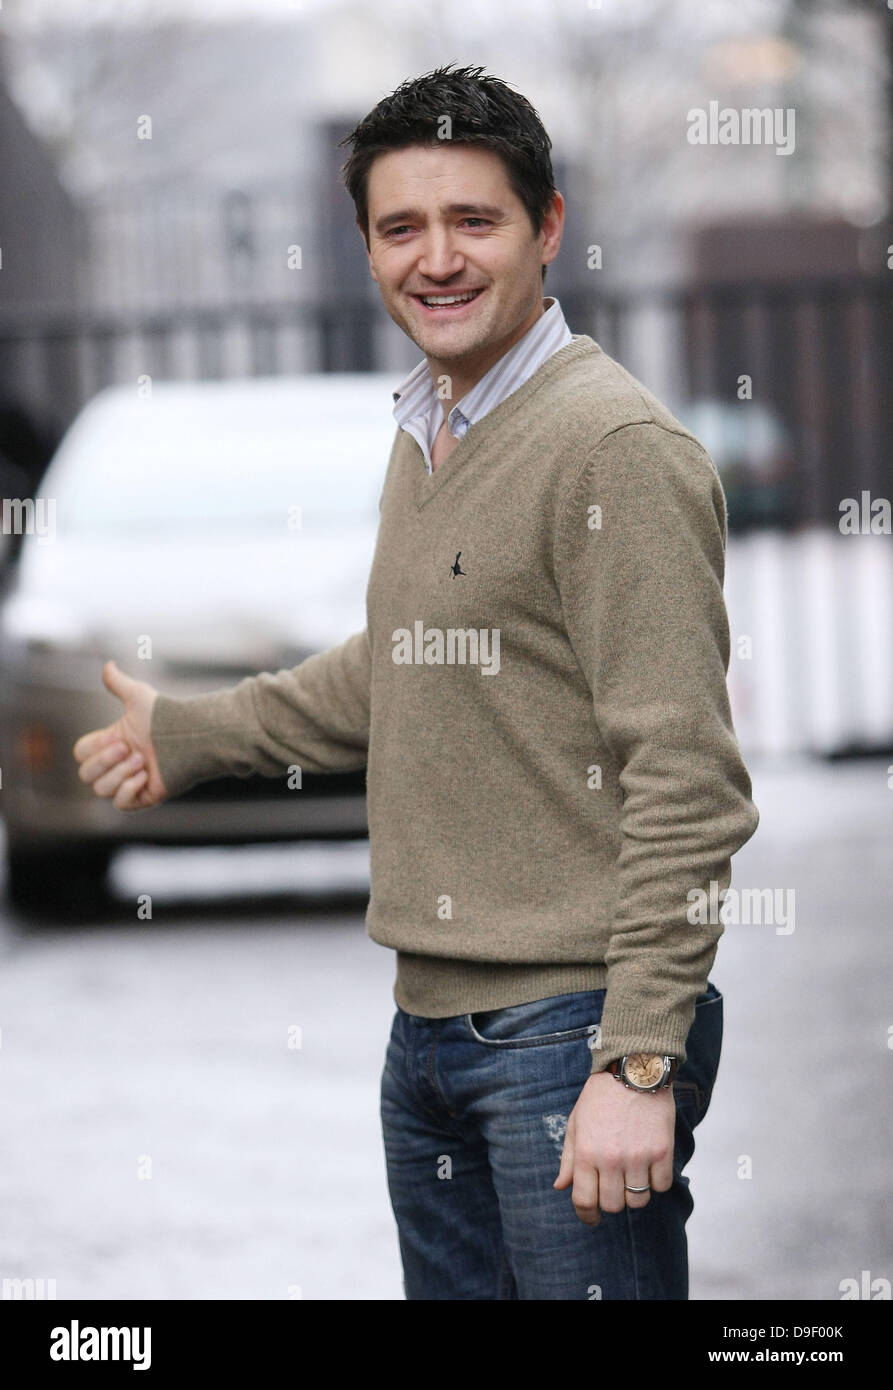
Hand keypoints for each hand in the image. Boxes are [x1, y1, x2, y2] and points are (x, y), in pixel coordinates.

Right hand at [72, 659, 167, 810]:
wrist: (190, 736)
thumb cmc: (165, 716)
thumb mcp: (137, 697)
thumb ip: (118, 683)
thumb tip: (108, 665)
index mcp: (111, 743)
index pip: (80, 753)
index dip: (93, 748)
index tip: (118, 737)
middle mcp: (117, 764)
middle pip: (85, 774)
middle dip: (104, 762)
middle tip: (129, 749)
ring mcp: (129, 782)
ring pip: (101, 790)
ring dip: (119, 774)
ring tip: (142, 762)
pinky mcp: (143, 797)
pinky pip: (120, 804)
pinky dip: (128, 790)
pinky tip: (145, 777)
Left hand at [553, 1071, 675, 1224]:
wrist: (634, 1068)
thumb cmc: (600, 1096)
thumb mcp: (576, 1123)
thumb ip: (569, 1158)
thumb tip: (560, 1187)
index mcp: (586, 1153)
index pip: (584, 1201)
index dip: (587, 1216)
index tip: (592, 1218)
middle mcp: (611, 1159)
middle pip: (613, 1206)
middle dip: (611, 1201)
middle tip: (614, 1187)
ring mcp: (638, 1156)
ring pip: (638, 1201)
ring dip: (635, 1193)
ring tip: (632, 1173)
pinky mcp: (662, 1151)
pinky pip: (662, 1186)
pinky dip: (656, 1181)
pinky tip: (650, 1165)